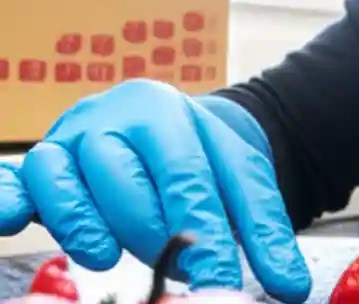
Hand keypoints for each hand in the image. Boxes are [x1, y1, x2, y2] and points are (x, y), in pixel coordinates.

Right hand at [0, 80, 310, 302]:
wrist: (171, 123)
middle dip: (148, 229)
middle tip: (172, 269)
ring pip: (62, 176)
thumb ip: (264, 230)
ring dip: (83, 223)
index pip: (187, 177)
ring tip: (107, 255)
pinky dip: (8, 200)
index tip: (219, 280)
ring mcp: (68, 139)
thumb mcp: (241, 179)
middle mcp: (111, 118)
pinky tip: (9, 221)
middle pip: (122, 176)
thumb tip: (290, 284)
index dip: (204, 235)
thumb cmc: (202, 156)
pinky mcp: (36, 164)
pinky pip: (13, 180)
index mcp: (168, 113)